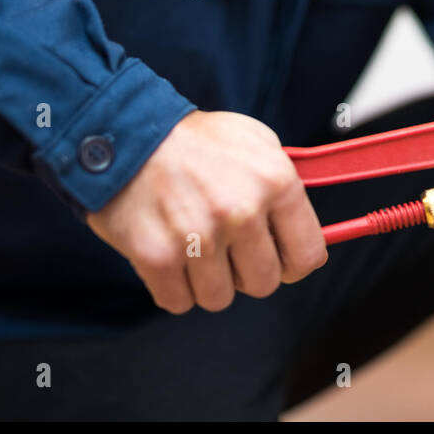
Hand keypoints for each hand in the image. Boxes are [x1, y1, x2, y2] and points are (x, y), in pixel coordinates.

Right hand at [86, 110, 326, 313]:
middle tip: (226, 247)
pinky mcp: (157, 256)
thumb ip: (284, 186)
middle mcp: (241, 211)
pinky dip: (172, 286)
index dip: (292, 262)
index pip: (307, 255)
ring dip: (206, 281)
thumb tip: (305, 233)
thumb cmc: (195, 140)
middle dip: (246, 272)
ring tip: (193, 245)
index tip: (278, 258)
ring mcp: (199, 236)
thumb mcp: (256, 142)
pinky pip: (178, 302)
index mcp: (275, 182)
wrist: (126, 131)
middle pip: (263, 284)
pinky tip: (168, 252)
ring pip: (219, 299)